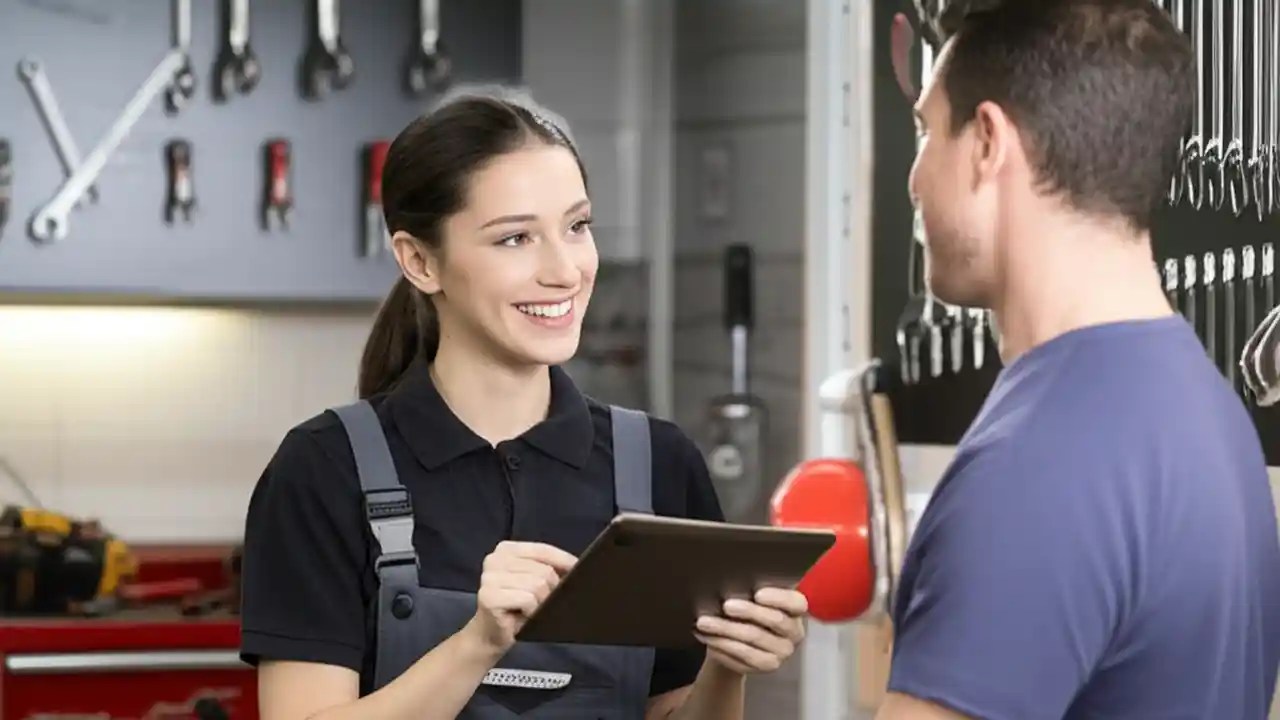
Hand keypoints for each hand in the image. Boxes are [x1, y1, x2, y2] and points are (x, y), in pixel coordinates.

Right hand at [463, 541, 576, 654]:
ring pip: (537, 584)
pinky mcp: (489, 596)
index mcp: (506, 549)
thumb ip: (549, 568)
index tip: (578, 571)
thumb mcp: (535, 581)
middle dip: (551, 590)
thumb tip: (576, 566)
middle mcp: (494, 559)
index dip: (564, 561)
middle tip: (543, 603)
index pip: (543, 550)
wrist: (490, 635)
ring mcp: (489, 577)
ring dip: (541, 603)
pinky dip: (532, 611)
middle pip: (544, 570)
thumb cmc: (517, 608)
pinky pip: (527, 599)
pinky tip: (524, 615)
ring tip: (532, 610)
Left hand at [693, 587, 807, 674]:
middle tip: (725, 605)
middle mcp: (794, 633)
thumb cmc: (748, 611)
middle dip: (748, 611)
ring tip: (704, 622)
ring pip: (753, 640)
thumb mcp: (753, 597)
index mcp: (796, 610)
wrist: (740, 641)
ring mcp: (782, 653)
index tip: (757, 594)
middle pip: (775, 620)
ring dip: (726, 630)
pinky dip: (722, 645)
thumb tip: (732, 584)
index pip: (796, 603)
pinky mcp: (767, 666)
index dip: (779, 598)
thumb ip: (752, 590)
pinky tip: (707, 637)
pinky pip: (743, 656)